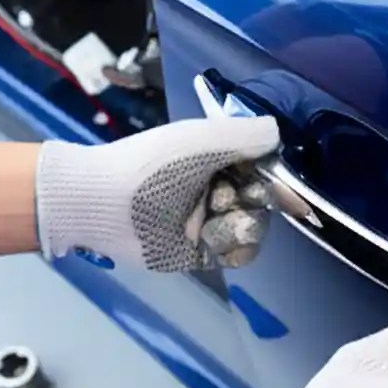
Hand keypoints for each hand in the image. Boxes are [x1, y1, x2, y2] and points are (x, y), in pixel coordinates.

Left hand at [35, 117, 278, 270]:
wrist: (104, 204)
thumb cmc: (153, 165)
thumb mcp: (202, 139)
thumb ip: (245, 133)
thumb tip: (277, 132)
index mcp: (214, 160)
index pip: (259, 169)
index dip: (274, 178)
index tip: (283, 185)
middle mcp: (213, 190)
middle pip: (260, 201)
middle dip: (255, 200)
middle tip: (232, 197)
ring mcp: (206, 223)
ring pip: (253, 229)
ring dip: (245, 225)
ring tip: (220, 220)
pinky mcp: (198, 253)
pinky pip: (236, 255)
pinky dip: (235, 247)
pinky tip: (217, 239)